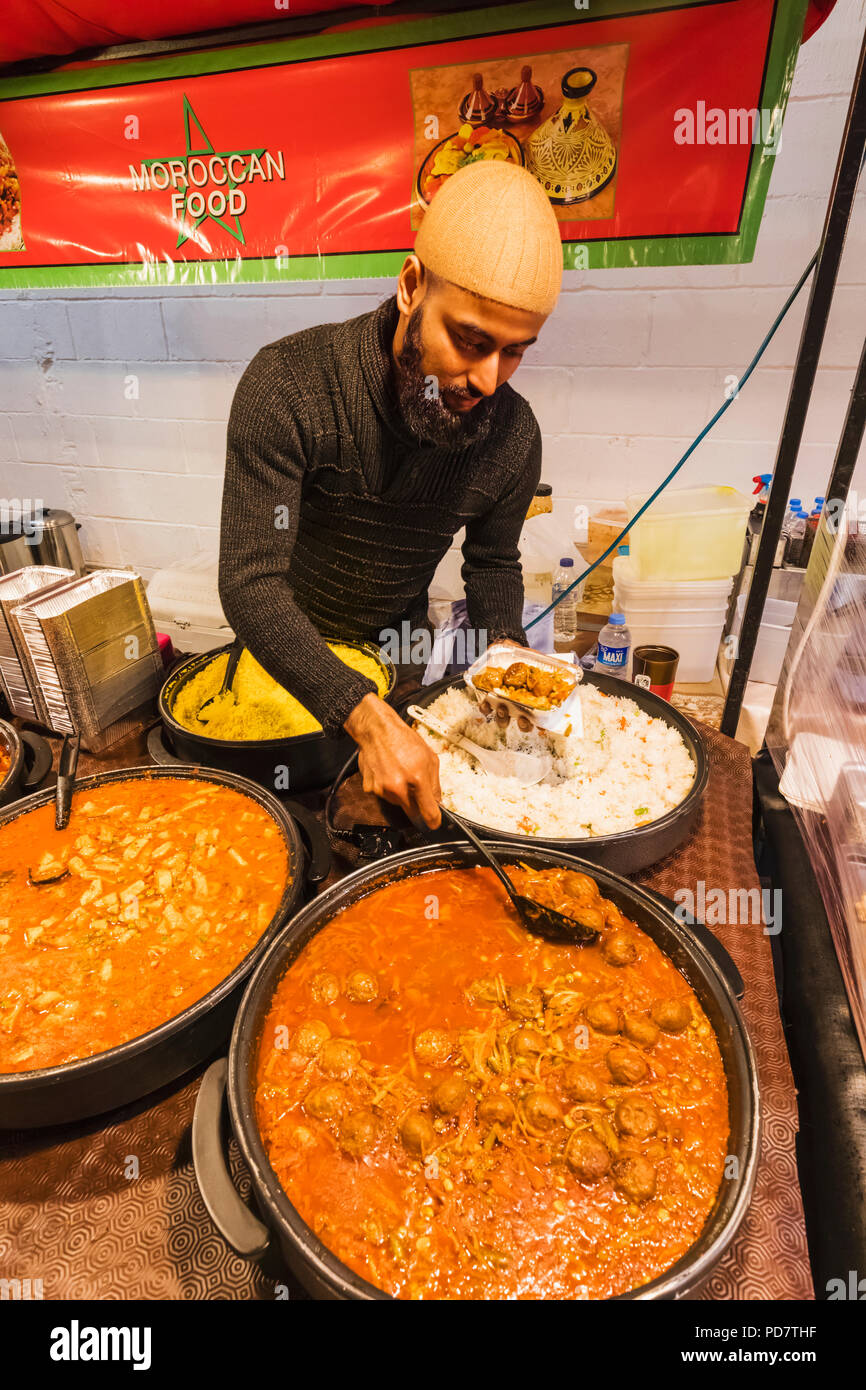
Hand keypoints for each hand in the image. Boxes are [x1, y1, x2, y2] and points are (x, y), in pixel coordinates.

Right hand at [344, 694, 441, 829]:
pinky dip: (388, 789)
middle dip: (417, 804)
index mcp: (417, 779)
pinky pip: (384, 796)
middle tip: (415, 787)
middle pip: (412, 811)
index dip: (433, 821)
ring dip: (402, 794)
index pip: (428, 812)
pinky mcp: (371, 789)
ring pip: (398, 803)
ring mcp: (383, 790)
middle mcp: (399, 787)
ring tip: (400, 773)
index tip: (434, 823)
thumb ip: (435, 784)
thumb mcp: (430, 758)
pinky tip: (389, 773)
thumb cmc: (402, 739)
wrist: (377, 731)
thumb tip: (437, 801)